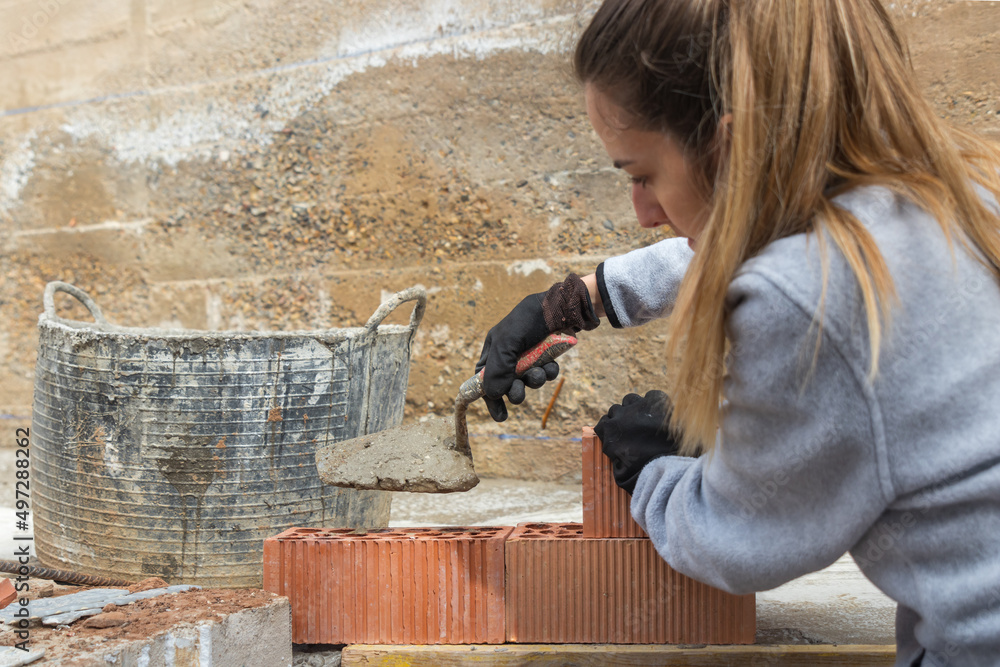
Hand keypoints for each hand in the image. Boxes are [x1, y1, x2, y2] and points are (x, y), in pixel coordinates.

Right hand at [476, 274, 598, 421]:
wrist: (563, 307)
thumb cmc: (531, 319)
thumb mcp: (508, 342)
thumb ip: (499, 369)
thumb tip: (494, 395)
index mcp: (495, 347)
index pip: (484, 377)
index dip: (489, 396)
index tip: (499, 413)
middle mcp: (510, 352)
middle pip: (507, 383)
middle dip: (514, 391)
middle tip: (519, 394)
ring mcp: (530, 355)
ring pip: (528, 380)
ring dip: (533, 381)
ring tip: (540, 374)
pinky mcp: (547, 356)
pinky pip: (545, 373)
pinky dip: (548, 373)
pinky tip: (552, 366)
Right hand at [594, 390, 680, 493]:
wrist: (672, 463)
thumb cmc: (645, 472)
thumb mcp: (621, 471)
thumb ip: (614, 458)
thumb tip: (613, 454)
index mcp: (610, 431)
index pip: (602, 424)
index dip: (610, 430)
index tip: (619, 436)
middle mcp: (620, 415)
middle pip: (615, 410)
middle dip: (622, 418)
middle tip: (634, 429)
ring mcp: (638, 406)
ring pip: (629, 400)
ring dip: (634, 407)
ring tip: (644, 418)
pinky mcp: (656, 400)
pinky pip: (651, 396)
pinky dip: (653, 403)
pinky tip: (660, 415)